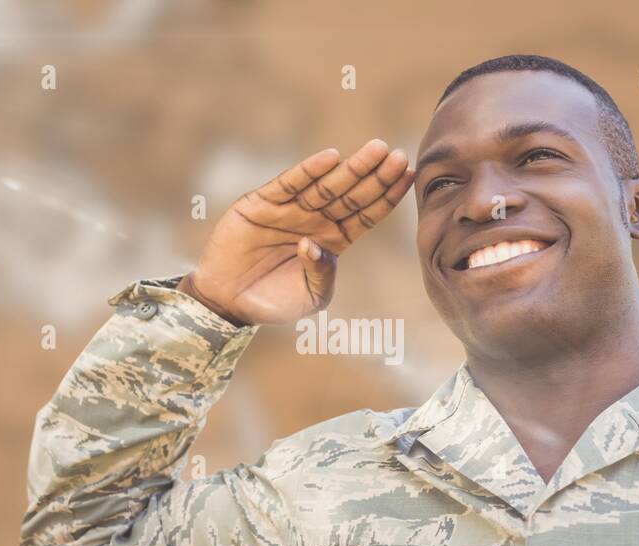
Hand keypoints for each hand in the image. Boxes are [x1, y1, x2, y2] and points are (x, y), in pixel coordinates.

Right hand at [179, 139, 414, 325]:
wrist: (230, 303)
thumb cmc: (275, 301)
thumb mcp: (311, 296)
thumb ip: (322, 273)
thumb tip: (316, 244)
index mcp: (334, 240)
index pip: (366, 213)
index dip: (387, 195)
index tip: (409, 175)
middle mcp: (315, 220)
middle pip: (352, 194)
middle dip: (375, 175)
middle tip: (398, 155)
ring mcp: (289, 210)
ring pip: (326, 185)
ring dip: (351, 167)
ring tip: (376, 149)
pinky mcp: (261, 204)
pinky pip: (288, 184)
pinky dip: (307, 171)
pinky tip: (330, 158)